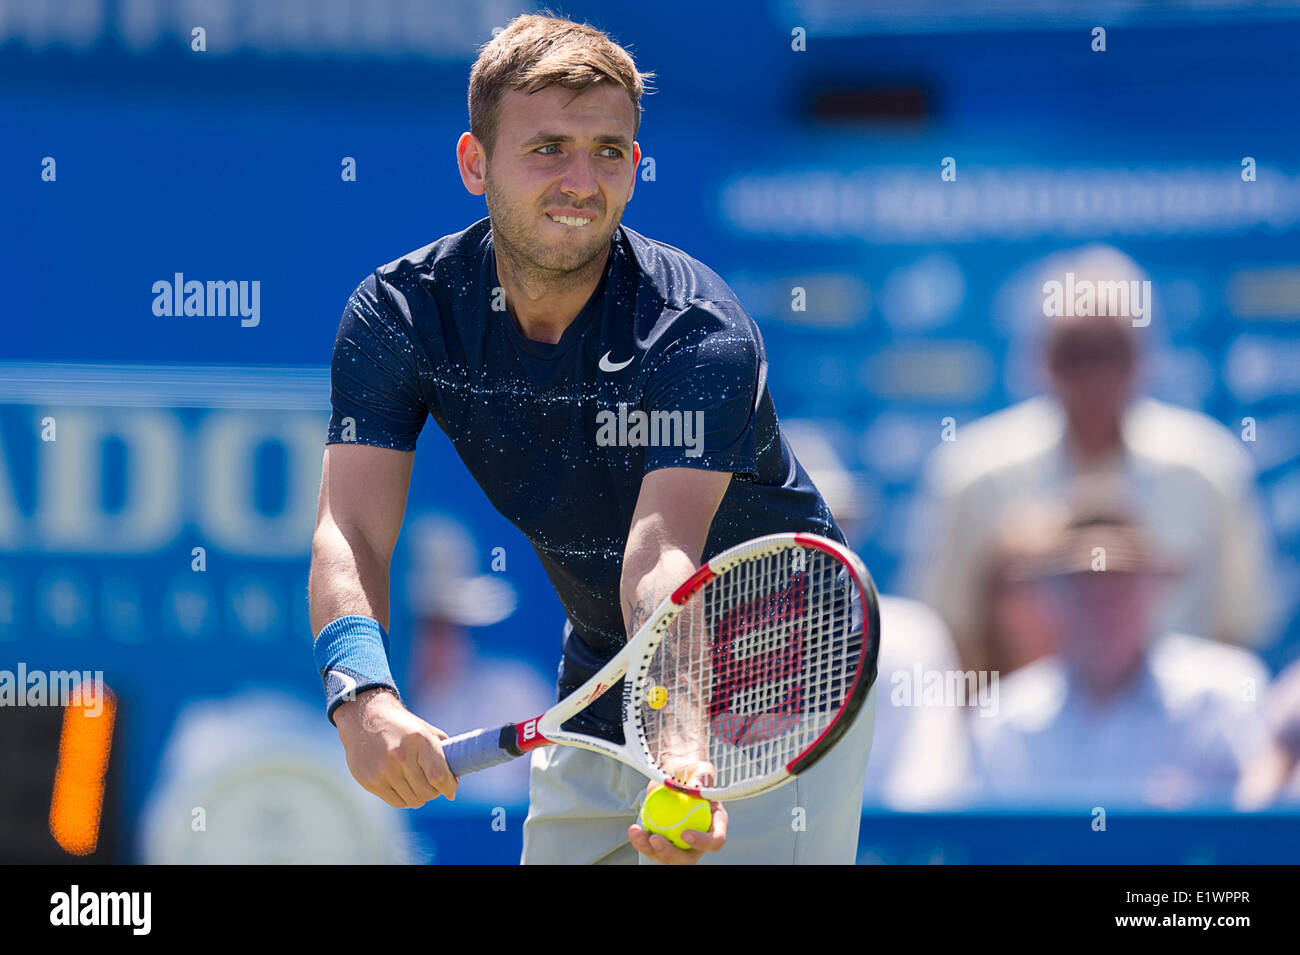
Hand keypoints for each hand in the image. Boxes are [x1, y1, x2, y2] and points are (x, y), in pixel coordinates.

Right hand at [334, 687, 456, 806]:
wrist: (365, 718)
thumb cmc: (403, 727)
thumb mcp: (426, 730)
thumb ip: (444, 753)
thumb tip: (454, 782)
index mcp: (420, 740)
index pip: (439, 776)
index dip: (448, 787)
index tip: (450, 790)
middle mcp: (401, 756)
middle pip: (427, 792)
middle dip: (434, 792)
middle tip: (433, 785)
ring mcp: (384, 770)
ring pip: (413, 800)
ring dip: (419, 796)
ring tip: (417, 783)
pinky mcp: (371, 781)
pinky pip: (398, 802)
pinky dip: (405, 798)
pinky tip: (404, 785)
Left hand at [628, 764, 726, 864]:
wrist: (675, 772)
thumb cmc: (691, 770)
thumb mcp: (700, 768)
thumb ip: (701, 777)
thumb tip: (697, 786)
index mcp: (716, 824)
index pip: (715, 841)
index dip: (702, 842)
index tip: (685, 833)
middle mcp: (700, 839)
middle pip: (688, 858)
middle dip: (671, 854)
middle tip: (655, 838)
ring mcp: (681, 843)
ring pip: (667, 857)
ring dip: (650, 849)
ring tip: (638, 833)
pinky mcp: (664, 841)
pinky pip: (652, 847)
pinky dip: (641, 841)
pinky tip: (634, 829)